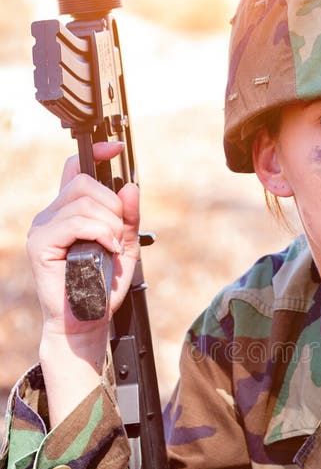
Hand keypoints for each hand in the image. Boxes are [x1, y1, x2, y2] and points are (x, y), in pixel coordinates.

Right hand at [27, 141, 139, 337]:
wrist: (86, 320)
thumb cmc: (101, 287)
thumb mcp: (124, 247)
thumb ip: (128, 219)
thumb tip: (131, 187)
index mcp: (68, 212)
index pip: (74, 170)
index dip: (95, 154)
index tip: (114, 148)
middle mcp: (52, 215)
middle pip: (84, 183)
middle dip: (112, 206)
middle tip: (118, 235)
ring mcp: (43, 228)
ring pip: (83, 203)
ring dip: (109, 225)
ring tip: (112, 248)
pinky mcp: (41, 244)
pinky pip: (75, 222)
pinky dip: (100, 233)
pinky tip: (107, 249)